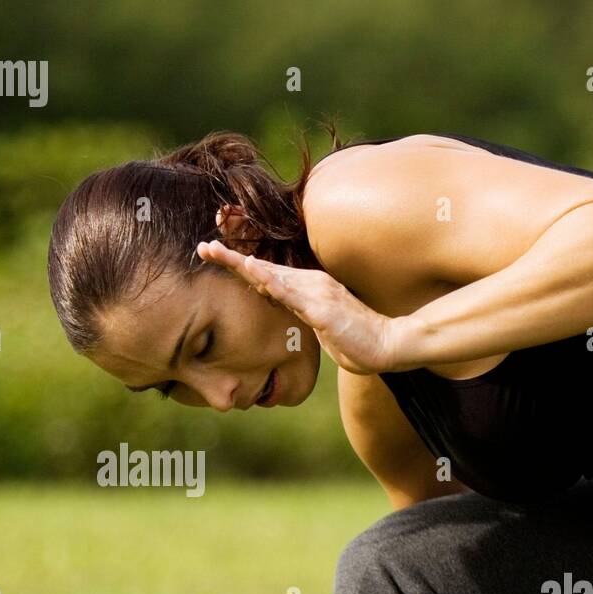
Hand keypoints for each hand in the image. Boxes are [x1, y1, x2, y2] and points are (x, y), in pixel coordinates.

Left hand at [196, 238, 396, 374]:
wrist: (389, 346)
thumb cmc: (358, 341)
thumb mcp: (322, 328)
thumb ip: (303, 318)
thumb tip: (288, 318)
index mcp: (308, 288)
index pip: (269, 274)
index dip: (241, 264)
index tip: (215, 254)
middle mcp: (311, 284)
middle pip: (265, 268)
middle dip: (232, 258)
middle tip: (203, 247)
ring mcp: (318, 294)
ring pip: (274, 275)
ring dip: (244, 264)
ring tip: (217, 253)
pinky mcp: (324, 309)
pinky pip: (293, 295)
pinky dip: (271, 282)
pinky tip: (253, 272)